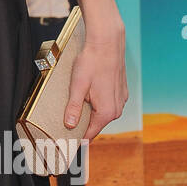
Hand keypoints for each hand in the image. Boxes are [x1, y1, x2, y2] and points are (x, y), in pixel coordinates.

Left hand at [64, 24, 128, 142]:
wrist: (108, 43)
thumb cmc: (91, 62)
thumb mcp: (78, 86)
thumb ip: (74, 108)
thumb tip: (70, 126)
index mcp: (107, 112)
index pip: (90, 134)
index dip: (77, 139)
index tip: (66, 142)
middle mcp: (117, 109)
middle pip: (96, 124)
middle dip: (82, 124)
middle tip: (65, 124)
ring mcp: (120, 100)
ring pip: (102, 113)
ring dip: (90, 111)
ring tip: (76, 105)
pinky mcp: (121, 91)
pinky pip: (107, 103)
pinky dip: (97, 102)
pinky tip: (88, 93)